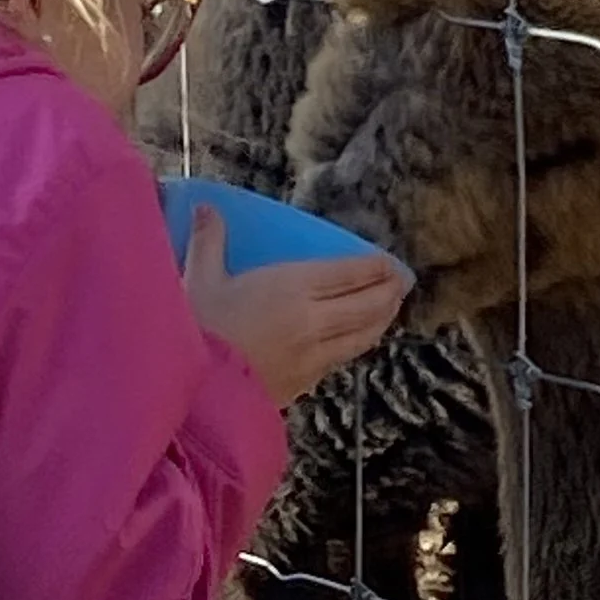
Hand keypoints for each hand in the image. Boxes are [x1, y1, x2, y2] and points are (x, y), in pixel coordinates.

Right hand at [182, 206, 407, 403]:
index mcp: (293, 287)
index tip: (388, 262)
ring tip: (391, 309)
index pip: (349, 274)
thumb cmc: (199, 329)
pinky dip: (358, 344)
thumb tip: (207, 207)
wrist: (197, 391)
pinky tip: (357, 341)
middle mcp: (314, 319)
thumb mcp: (200, 278)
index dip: (374, 267)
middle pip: (367, 304)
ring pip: (363, 336)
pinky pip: (342, 358)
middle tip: (401, 282)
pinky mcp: (307, 382)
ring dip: (382, 320)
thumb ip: (209, 241)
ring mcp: (315, 354)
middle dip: (389, 292)